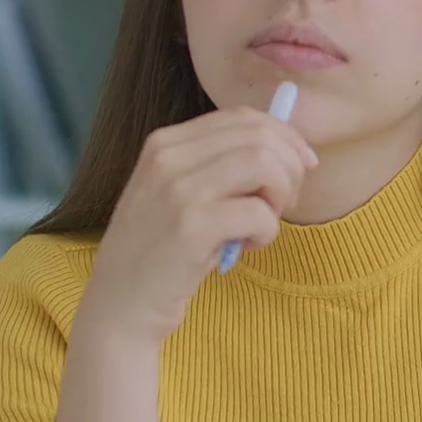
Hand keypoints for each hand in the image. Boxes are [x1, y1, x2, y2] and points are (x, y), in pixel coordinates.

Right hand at [80, 105, 317, 347]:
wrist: (118, 304)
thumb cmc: (158, 252)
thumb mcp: (177, 194)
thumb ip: (218, 166)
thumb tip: (289, 147)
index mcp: (165, 143)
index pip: (242, 117)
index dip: (284, 137)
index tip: (302, 166)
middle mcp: (168, 157)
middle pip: (259, 136)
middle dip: (290, 167)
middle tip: (285, 203)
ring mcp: (178, 190)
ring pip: (263, 164)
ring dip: (280, 195)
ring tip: (264, 223)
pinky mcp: (191, 227)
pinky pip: (258, 213)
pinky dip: (268, 231)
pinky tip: (248, 246)